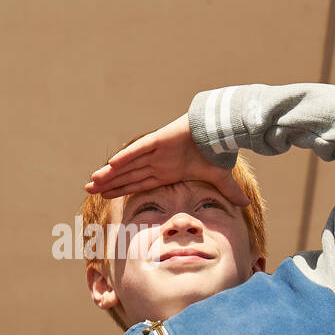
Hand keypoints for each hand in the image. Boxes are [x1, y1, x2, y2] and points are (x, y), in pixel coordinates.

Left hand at [83, 114, 249, 207]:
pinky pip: (139, 149)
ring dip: (110, 172)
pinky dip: (126, 156)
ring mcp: (156, 151)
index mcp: (166, 172)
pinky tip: (111, 163)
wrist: (221, 130)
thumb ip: (228, 191)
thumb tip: (246, 204)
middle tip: (88, 189)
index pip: (138, 184)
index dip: (121, 190)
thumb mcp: (220, 177)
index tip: (105, 197)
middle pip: (127, 175)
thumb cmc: (217, 151)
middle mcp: (157, 162)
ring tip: (92, 180)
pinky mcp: (159, 139)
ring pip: (128, 164)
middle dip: (108, 182)